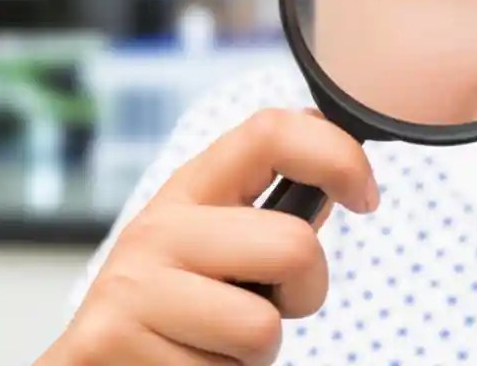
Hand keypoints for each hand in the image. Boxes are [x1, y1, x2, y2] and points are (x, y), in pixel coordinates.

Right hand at [38, 108, 378, 365]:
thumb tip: (341, 180)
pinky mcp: (110, 340)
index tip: (365, 197)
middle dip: (306, 293)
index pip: (271, 133)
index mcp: (191, 190)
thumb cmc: (176, 309)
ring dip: (257, 352)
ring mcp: (130, 283)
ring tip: (217, 343)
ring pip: (262, 327)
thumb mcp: (218, 248)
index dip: (337, 156)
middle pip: (294, 246)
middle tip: (270, 308)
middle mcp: (156, 227)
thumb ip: (274, 217)